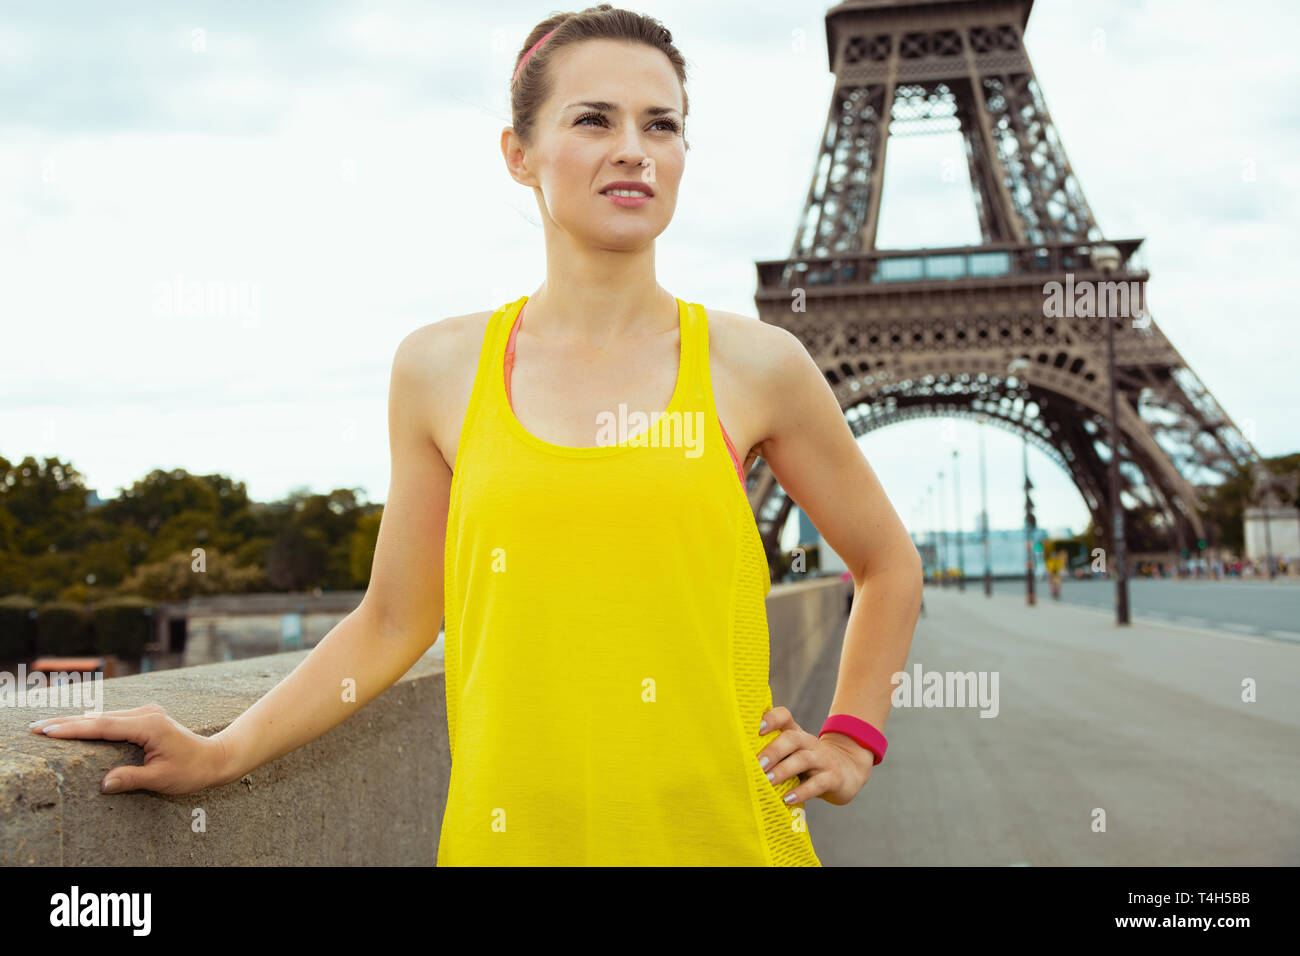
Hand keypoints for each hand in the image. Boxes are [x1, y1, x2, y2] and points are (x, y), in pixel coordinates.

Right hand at [28, 703, 227, 795]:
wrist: (215, 757)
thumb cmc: (192, 770)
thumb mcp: (162, 779)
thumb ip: (133, 779)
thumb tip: (104, 784)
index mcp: (149, 726)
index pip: (104, 726)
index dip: (74, 729)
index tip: (49, 731)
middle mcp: (147, 714)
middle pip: (99, 718)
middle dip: (67, 723)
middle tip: (36, 727)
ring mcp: (147, 713)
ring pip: (105, 716)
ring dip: (77, 721)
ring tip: (48, 727)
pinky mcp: (147, 717)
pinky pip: (114, 718)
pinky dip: (93, 723)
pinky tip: (75, 726)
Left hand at [757, 705, 873, 806]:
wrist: (848, 771)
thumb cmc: (808, 764)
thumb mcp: (792, 753)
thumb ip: (771, 752)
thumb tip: (738, 762)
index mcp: (795, 734)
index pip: (784, 717)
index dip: (771, 719)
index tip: (755, 727)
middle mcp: (808, 742)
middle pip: (791, 738)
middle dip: (772, 750)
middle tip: (757, 765)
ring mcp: (822, 759)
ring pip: (803, 759)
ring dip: (783, 770)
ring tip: (767, 782)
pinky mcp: (833, 777)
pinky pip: (818, 783)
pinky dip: (802, 791)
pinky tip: (788, 799)